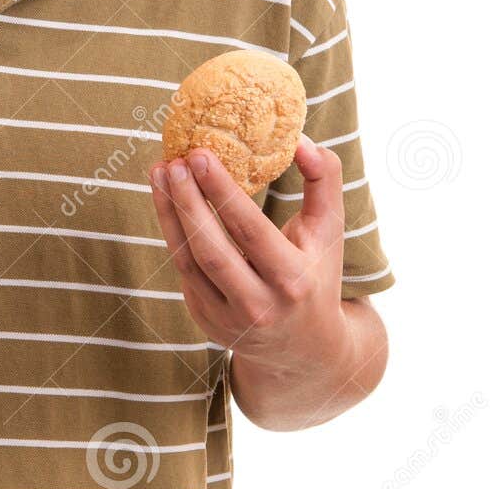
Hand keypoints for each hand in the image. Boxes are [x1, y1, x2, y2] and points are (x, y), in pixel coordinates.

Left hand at [149, 135, 347, 367]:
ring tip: (159, 173)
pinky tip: (167, 201)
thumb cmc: (317, 273)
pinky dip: (172, 234)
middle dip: (186, 201)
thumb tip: (300, 140)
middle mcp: (260, 305)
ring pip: (187, 262)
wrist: (305, 348)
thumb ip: (324, 179)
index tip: (198, 154)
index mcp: (293, 279)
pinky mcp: (205, 320)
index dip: (220, 192)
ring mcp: (228, 318)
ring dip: (168, 214)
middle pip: (211, 249)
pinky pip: (183, 272)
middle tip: (171, 161)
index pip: (250, 231)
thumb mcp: (330, 230)